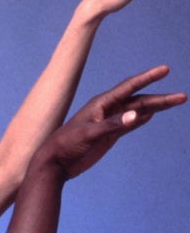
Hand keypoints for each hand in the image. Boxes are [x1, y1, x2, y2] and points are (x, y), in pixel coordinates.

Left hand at [39, 66, 185, 179]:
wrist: (54, 163)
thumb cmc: (66, 145)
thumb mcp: (89, 134)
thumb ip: (113, 125)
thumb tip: (138, 114)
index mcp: (101, 103)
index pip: (130, 87)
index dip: (147, 78)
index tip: (165, 69)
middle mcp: (107, 110)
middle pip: (139, 100)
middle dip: (160, 98)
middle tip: (182, 96)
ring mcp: (109, 122)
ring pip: (137, 111)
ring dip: (155, 107)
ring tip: (175, 102)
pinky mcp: (108, 135)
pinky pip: (129, 124)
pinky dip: (141, 119)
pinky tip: (151, 115)